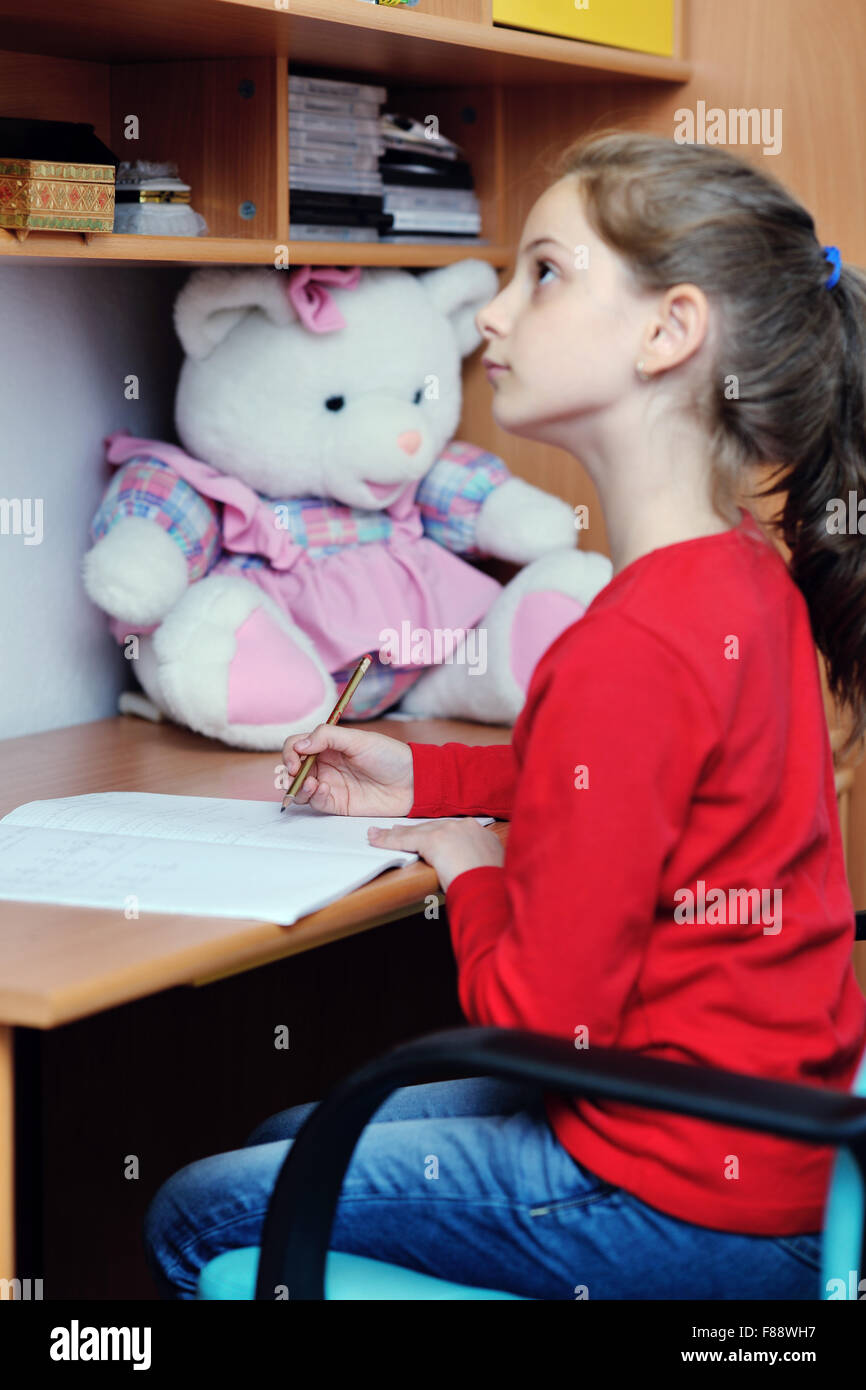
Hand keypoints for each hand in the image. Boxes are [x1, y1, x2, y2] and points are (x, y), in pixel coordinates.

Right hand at [281, 723, 413, 816]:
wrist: (412, 782)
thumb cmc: (390, 756)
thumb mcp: (359, 739)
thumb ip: (327, 736)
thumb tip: (300, 745)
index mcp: (328, 745)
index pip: (297, 746)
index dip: (291, 752)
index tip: (295, 758)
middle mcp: (325, 765)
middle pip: (293, 769)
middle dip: (288, 772)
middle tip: (295, 773)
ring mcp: (330, 784)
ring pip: (300, 788)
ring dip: (297, 786)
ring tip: (310, 783)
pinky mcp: (337, 803)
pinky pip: (315, 802)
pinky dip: (312, 796)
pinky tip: (321, 789)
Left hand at [367, 817, 503, 892]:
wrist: (492, 890)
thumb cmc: (493, 888)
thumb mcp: (488, 870)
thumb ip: (477, 863)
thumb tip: (469, 871)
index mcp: (480, 833)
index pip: (450, 829)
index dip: (434, 833)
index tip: (424, 835)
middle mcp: (466, 826)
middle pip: (432, 827)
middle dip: (413, 831)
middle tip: (396, 831)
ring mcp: (451, 831)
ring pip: (417, 831)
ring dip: (396, 835)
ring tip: (379, 835)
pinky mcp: (435, 841)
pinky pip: (406, 840)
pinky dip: (389, 841)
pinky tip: (376, 839)